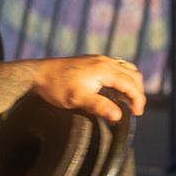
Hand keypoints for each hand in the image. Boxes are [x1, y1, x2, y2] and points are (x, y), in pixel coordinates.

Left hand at [31, 55, 146, 121]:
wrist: (38, 74)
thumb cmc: (56, 87)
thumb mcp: (77, 99)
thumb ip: (99, 106)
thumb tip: (118, 116)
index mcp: (105, 69)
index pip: (131, 84)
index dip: (138, 100)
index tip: (136, 114)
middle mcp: (104, 61)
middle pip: (132, 75)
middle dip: (137, 92)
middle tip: (134, 110)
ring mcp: (98, 59)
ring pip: (125, 69)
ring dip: (130, 84)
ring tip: (126, 100)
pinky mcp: (91, 61)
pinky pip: (115, 67)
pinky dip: (121, 78)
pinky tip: (113, 89)